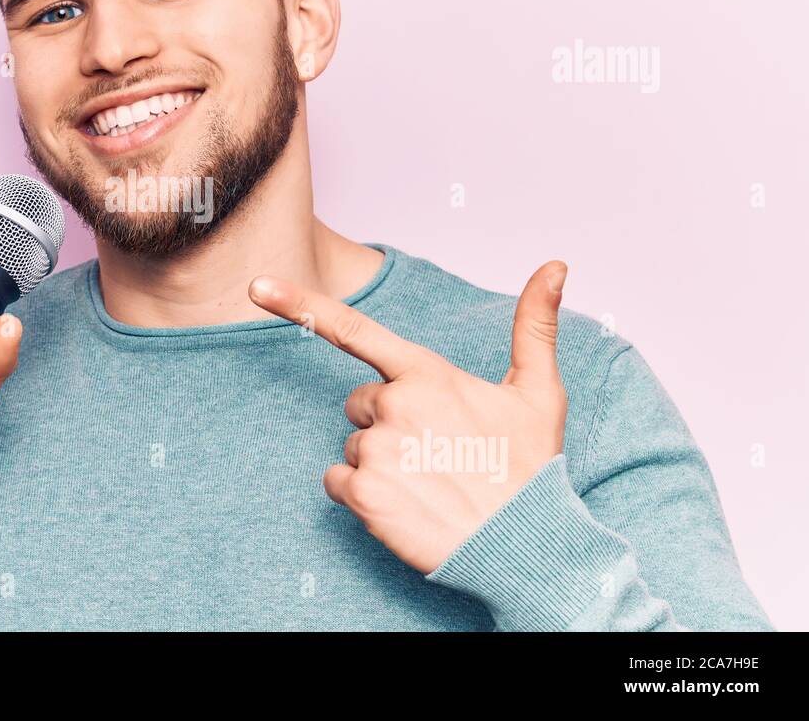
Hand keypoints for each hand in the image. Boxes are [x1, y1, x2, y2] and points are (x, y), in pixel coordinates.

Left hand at [248, 260, 569, 573]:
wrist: (529, 546)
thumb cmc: (532, 469)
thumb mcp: (540, 392)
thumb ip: (535, 325)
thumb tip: (556, 265)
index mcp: (427, 374)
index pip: (354, 331)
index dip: (299, 303)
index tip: (256, 285)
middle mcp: (394, 405)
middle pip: (359, 404)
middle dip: (388, 423)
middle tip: (436, 451)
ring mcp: (376, 450)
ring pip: (353, 446)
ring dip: (381, 462)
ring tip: (430, 481)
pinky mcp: (363, 494)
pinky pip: (337, 482)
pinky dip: (363, 496)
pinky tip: (406, 504)